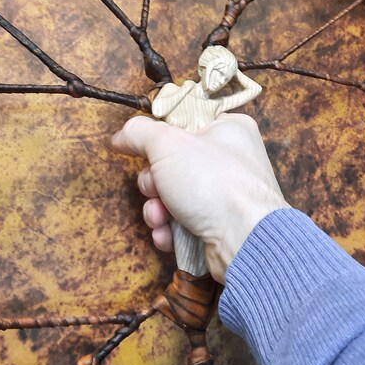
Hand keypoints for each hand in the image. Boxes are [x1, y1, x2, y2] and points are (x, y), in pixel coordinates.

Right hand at [111, 113, 289, 282]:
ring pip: (172, 196)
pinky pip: (182, 223)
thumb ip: (139, 133)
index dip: (159, 139)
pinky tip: (168, 235)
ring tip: (161, 217)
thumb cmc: (214, 183)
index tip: (146, 149)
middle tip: (157, 188)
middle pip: (172, 164)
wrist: (243, 240)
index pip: (184, 125)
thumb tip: (120, 136)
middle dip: (154, 183)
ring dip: (157, 209)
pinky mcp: (219, 226)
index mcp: (228, 130)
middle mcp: (230, 161)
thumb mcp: (167, 143)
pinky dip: (169, 230)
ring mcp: (225, 195)